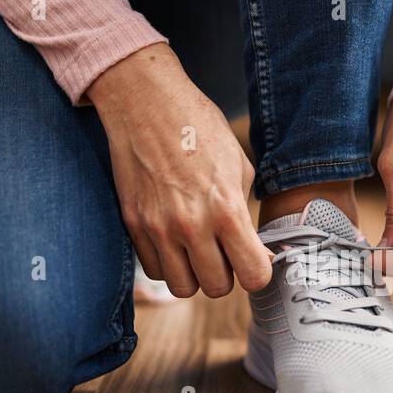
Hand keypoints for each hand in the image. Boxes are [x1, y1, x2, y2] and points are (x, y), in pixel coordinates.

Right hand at [88, 45, 270, 297]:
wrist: (145, 104)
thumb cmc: (200, 130)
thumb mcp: (239, 167)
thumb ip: (247, 215)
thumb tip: (258, 253)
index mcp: (226, 210)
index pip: (253, 275)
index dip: (257, 271)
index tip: (254, 259)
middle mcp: (191, 226)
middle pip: (217, 288)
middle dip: (226, 274)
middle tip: (224, 251)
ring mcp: (158, 228)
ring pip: (183, 288)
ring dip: (195, 275)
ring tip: (198, 249)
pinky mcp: (133, 225)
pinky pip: (154, 270)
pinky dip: (168, 263)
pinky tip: (174, 239)